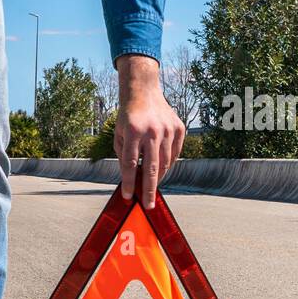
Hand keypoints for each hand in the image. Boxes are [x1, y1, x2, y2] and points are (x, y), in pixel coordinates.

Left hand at [114, 54, 185, 208]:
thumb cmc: (127, 117)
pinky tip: (161, 168)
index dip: (129, 182)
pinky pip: (175, 153)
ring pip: (165, 162)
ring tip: (152, 186)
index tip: (128, 197)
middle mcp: (152, 131)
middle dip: (149, 189)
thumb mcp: (118, 134)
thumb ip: (124, 155)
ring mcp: (168, 129)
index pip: (130, 164)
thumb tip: (131, 179)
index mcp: (133, 132)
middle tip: (148, 205)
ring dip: (159, 177)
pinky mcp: (178, 128)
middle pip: (151, 167)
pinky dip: (168, 163)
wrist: (143, 92)